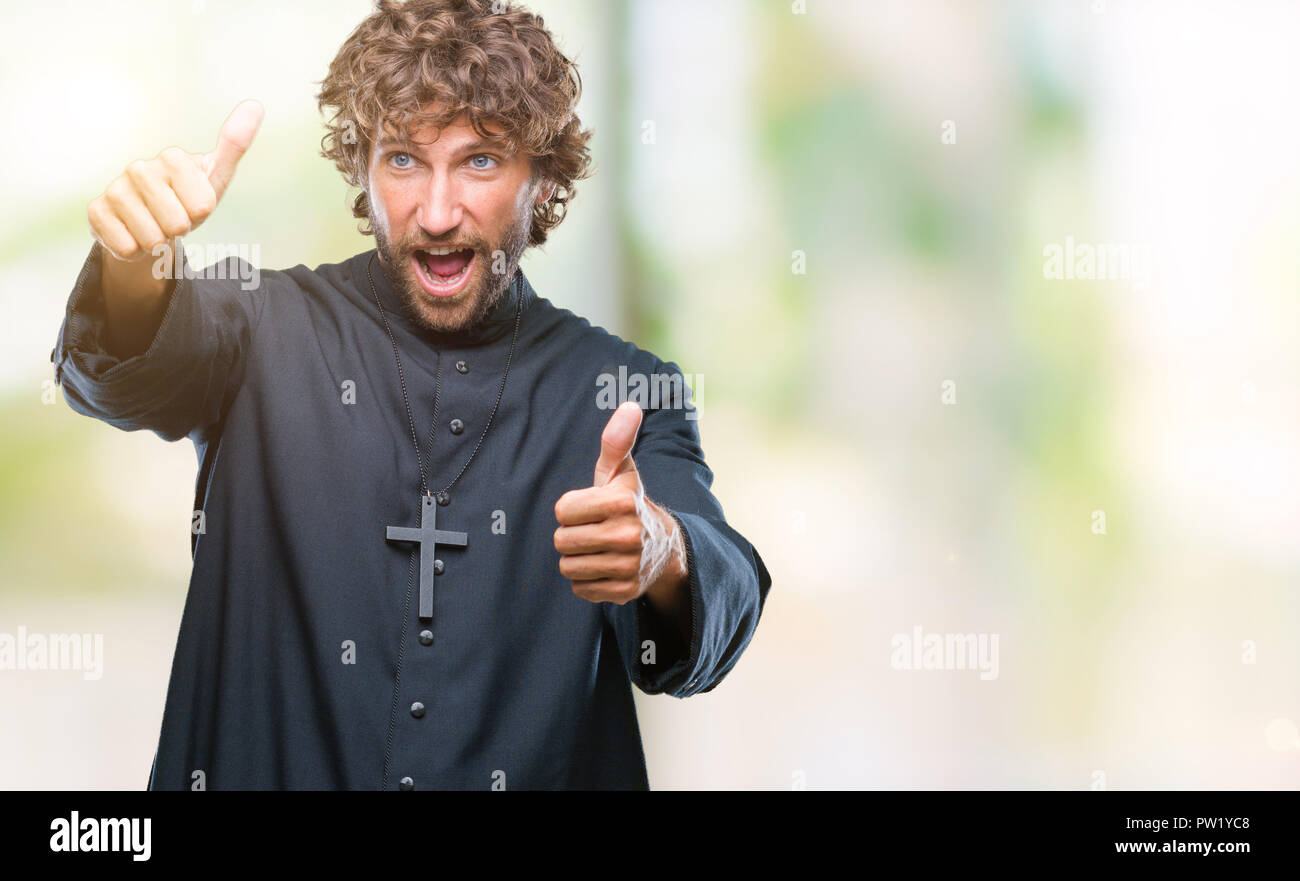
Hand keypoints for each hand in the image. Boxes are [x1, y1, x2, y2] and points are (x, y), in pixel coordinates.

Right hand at [87, 99, 263, 262]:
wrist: (150, 221)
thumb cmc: (188, 197)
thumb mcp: (216, 176)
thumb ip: (235, 145)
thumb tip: (255, 105)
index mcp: (172, 158)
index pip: (203, 207)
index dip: (200, 214)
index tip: (191, 204)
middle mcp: (139, 168)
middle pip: (177, 224)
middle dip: (180, 230)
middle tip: (172, 218)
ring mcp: (115, 189)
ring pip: (152, 239)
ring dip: (157, 242)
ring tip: (154, 226)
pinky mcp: (95, 212)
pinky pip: (126, 248)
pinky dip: (135, 251)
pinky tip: (132, 233)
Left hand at [554, 401, 687, 605]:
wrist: (665, 547)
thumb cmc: (629, 503)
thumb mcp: (621, 472)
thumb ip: (616, 441)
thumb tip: (630, 405)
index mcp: (622, 502)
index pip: (562, 511)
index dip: (571, 509)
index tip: (589, 508)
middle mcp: (628, 536)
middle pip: (562, 541)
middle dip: (571, 535)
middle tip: (592, 530)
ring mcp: (628, 566)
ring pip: (568, 567)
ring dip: (577, 558)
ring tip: (597, 548)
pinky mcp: (625, 591)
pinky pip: (580, 588)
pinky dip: (587, 580)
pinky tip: (604, 567)